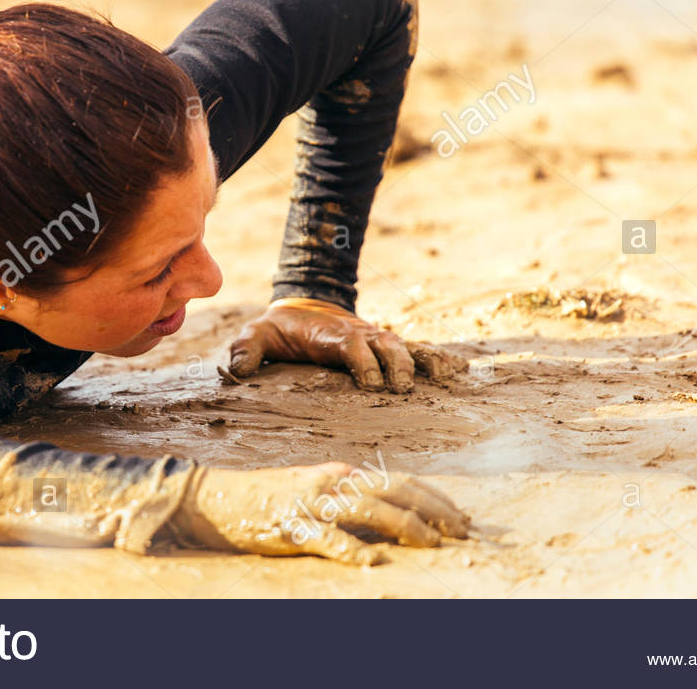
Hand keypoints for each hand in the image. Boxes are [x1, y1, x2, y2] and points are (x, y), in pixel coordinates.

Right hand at [169, 462, 470, 564]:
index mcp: (340, 475)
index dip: (433, 497)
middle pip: (393, 490)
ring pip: (368, 508)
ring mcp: (311, 503)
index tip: (459, 515)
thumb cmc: (268, 498)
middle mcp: (331, 483)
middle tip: (461, 529)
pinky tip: (371, 561)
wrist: (217, 497)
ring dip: (404, 525)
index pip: (398, 479)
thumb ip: (346, 497)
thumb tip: (387, 512)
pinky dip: (350, 549)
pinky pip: (325, 537)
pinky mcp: (291, 525)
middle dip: (432, 509)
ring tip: (431, 543)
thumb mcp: (313, 490)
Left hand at [228, 297, 466, 391]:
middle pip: (385, 345)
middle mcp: (358, 334)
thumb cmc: (277, 329)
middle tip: (404, 388)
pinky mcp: (385, 345)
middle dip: (397, 365)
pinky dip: (437, 357)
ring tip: (445, 377)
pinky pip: (416, 350)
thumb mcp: (254, 334)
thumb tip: (238, 370)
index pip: (351, 346)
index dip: (363, 362)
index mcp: (329, 335)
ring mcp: (375, 338)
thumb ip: (245, 350)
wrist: (300, 307)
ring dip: (423, 361)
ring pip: (405, 346)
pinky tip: (458, 371)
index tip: (372, 383)